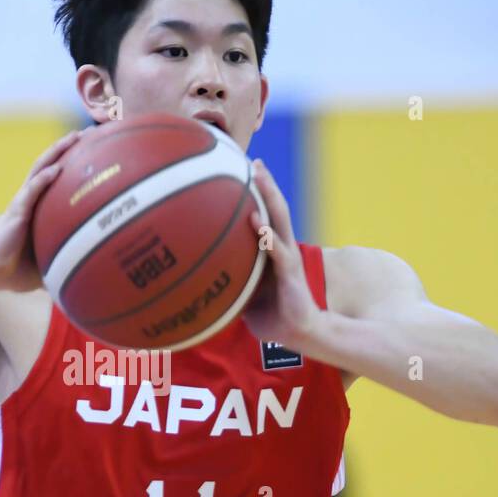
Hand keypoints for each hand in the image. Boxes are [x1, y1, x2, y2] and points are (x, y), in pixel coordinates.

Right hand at [0, 127, 92, 291]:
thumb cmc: (16, 269)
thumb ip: (68, 260)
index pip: (57, 176)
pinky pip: (32, 191)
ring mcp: (22, 202)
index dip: (73, 160)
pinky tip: (57, 169)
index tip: (95, 148)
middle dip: (69, 146)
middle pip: (50, 164)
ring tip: (74, 137)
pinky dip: (44, 179)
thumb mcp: (49, 263)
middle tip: (91, 132)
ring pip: (40, 169)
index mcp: (37, 207)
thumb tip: (93, 273)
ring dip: (57, 152)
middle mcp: (30, 198)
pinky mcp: (17, 211)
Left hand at [242, 159, 323, 350]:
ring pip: (280, 220)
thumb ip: (230, 277)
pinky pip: (278, 253)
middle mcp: (283, 248)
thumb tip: (198, 272)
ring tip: (258, 176)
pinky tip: (257, 224)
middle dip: (266, 183)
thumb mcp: (245, 293)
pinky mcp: (291, 276)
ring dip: (270, 197)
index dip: (258, 193)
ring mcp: (289, 259)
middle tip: (254, 161)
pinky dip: (267, 237)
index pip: (268, 214)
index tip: (243, 169)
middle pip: (276, 208)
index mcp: (274, 251)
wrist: (299, 335)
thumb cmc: (271, 315)